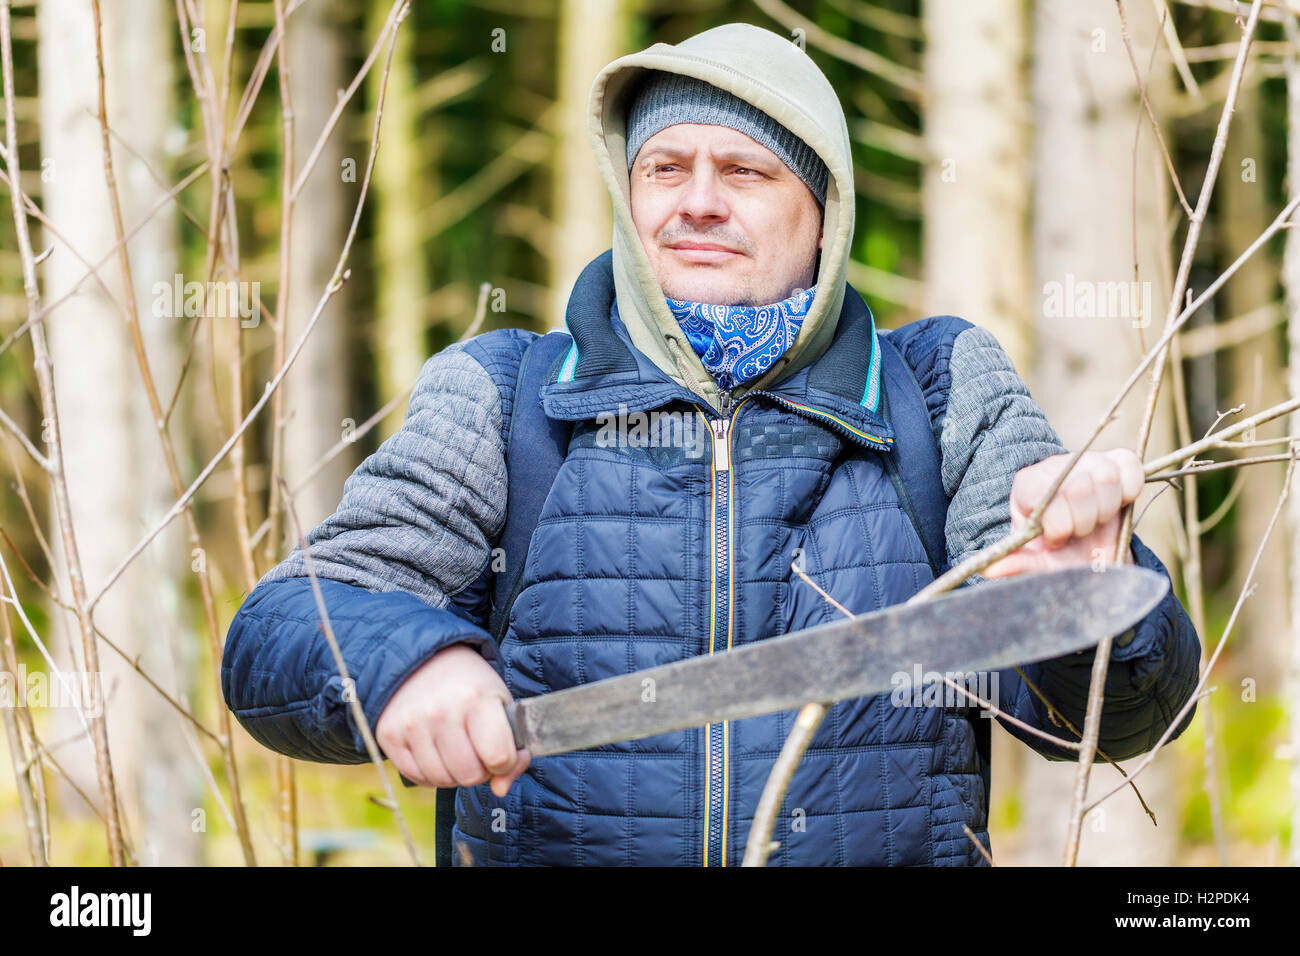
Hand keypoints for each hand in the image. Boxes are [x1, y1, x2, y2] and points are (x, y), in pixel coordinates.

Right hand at [376, 644, 529, 796]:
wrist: (421, 661)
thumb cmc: (469, 686)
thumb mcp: (500, 705)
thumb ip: (511, 750)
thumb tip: (500, 790)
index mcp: (476, 698)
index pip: (498, 756)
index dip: (505, 763)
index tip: (500, 752)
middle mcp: (441, 711)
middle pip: (469, 775)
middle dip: (479, 770)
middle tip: (476, 750)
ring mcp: (412, 724)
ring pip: (443, 780)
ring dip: (454, 774)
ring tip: (456, 750)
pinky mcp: (389, 735)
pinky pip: (418, 777)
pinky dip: (431, 773)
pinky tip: (436, 752)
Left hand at [983, 449, 1144, 578]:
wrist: (1094, 556)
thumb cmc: (1062, 556)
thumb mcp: (1041, 564)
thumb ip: (1020, 563)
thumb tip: (989, 570)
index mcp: (1028, 485)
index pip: (1044, 494)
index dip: (1058, 525)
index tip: (1057, 540)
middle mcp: (1055, 466)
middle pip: (1078, 487)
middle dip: (1083, 522)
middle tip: (1078, 533)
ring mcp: (1087, 459)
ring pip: (1105, 478)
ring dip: (1105, 511)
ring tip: (1095, 521)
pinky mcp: (1118, 461)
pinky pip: (1131, 469)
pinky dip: (1129, 492)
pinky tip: (1116, 506)